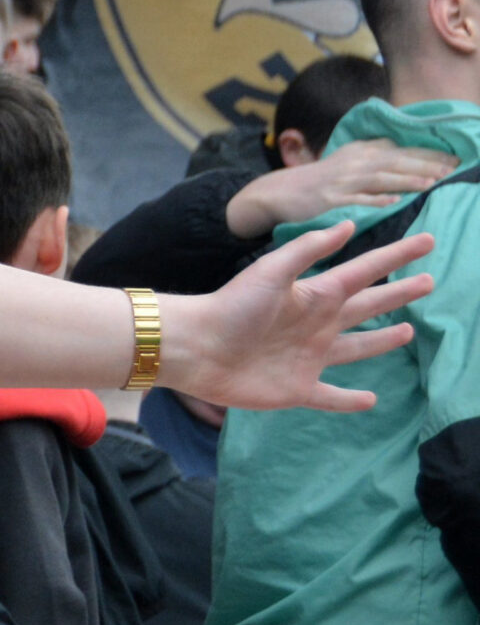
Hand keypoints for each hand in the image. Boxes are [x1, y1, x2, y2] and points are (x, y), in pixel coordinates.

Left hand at [168, 221, 432, 410]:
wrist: (196, 348)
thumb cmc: (232, 306)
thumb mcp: (272, 271)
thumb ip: (308, 249)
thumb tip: (348, 224)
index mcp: (315, 295)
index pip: (365, 272)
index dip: (395, 258)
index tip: (427, 240)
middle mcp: (318, 325)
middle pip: (368, 307)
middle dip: (398, 295)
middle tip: (429, 282)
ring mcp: (309, 358)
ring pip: (356, 349)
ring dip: (381, 342)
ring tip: (408, 332)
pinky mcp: (298, 389)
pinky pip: (330, 396)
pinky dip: (350, 401)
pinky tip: (371, 400)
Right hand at [224, 141, 453, 237]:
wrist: (276, 192)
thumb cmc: (318, 181)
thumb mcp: (346, 159)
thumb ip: (375, 155)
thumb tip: (410, 153)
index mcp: (360, 153)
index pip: (402, 151)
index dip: (430, 154)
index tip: (456, 160)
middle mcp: (353, 165)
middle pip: (396, 162)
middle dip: (427, 166)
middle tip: (454, 171)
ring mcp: (341, 184)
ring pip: (380, 179)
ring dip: (407, 181)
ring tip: (433, 185)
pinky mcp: (328, 202)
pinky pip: (355, 201)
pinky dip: (375, 202)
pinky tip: (393, 204)